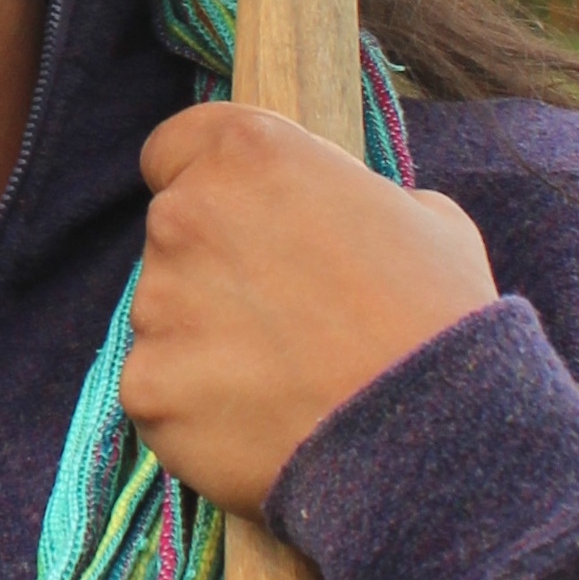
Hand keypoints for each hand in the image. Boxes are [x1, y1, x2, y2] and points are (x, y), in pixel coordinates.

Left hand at [123, 105, 497, 512]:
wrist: (427, 431)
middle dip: (213, 268)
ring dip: (203, 340)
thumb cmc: (433, 316)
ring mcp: (157, 306)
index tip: (235, 218)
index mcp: (248, 155)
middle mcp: (185, 216)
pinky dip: (197, 408)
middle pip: (172, 237)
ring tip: (280, 378)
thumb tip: (329, 217)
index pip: (174, 148)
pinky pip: (160, 390)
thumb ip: (345, 197)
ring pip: (163, 317)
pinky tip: (257, 422)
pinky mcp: (145, 388)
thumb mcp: (420, 214)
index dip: (203, 182)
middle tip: (282, 315)